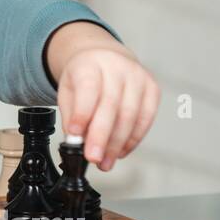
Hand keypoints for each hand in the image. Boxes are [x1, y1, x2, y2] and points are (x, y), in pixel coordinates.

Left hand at [46, 22, 159, 170]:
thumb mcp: (67, 90)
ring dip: (118, 144)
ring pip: (130, 115)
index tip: (75, 136)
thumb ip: (70, 115)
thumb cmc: (84, 76)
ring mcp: (138, 76)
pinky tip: (121, 151)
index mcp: (90, 64)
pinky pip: (146, 118)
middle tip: (93, 158)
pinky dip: (133, 139)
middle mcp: (117, 67)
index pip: (88, 88)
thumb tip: (76, 141)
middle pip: (111, 105)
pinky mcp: (152, 88)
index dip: (82, 113)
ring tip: (106, 161)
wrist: (104, 58)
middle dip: (101, 137)